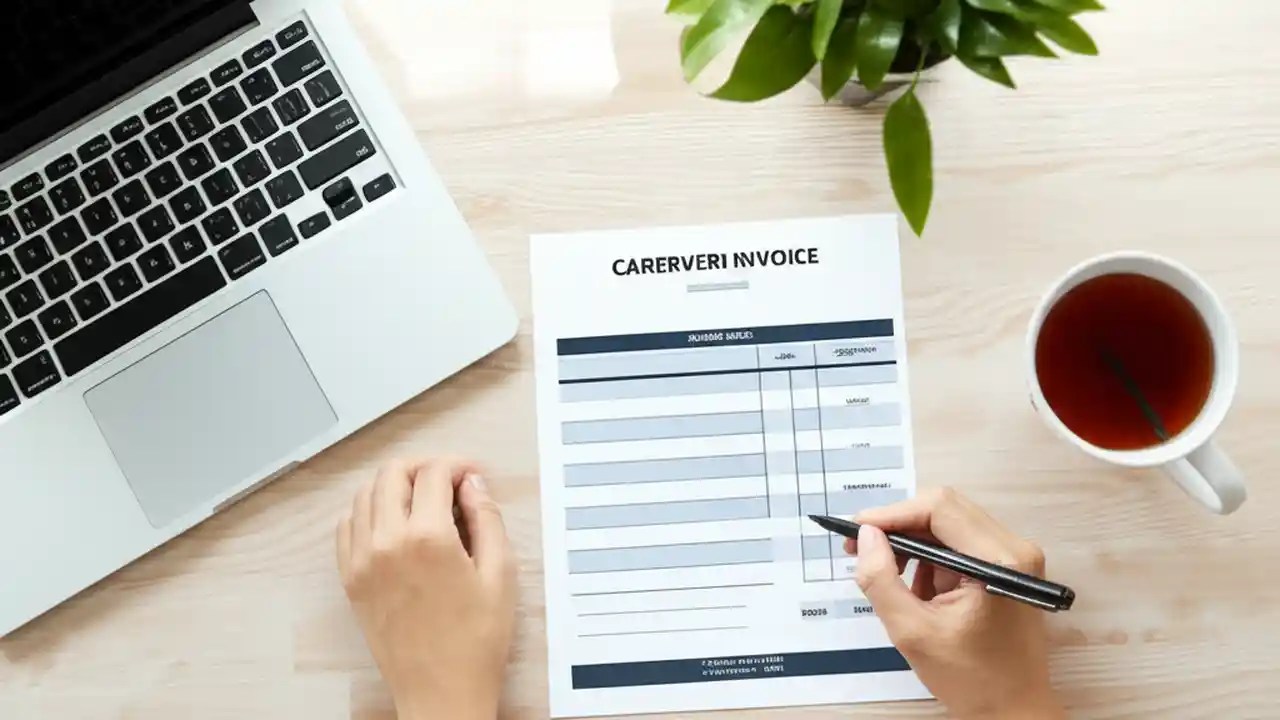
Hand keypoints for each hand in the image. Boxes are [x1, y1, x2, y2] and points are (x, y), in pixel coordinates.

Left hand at [337, 458, 516, 719]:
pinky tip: (391, 522)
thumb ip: (487, 518)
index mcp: (429, 538)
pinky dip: (367, 512)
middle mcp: (388, 542)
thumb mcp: (501, 574)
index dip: (458, 465)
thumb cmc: (476, 641)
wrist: (441, 691)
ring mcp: (363, 561)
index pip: (435, 473)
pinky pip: (346, 527)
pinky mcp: (351, 579)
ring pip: (365, 494)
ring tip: (422, 499)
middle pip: (393, 473)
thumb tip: (473, 485)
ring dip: (394, 486)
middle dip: (423, 466)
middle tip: (447, 479)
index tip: (472, 474)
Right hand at [847, 488, 1063, 719]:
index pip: (939, 509)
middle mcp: (1014, 548)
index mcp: (999, 560)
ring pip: (950, 525)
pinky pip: (960, 544)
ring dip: (914, 545)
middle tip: (862, 548)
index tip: (855, 531)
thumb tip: (866, 535)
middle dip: (899, 526)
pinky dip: (932, 559)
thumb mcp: (912, 631)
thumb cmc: (971, 680)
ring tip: (893, 579)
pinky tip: (919, 591)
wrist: (1014, 713)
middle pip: (944, 510)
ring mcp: (1015, 557)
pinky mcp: (1008, 567)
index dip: (891, 514)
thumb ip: (881, 579)